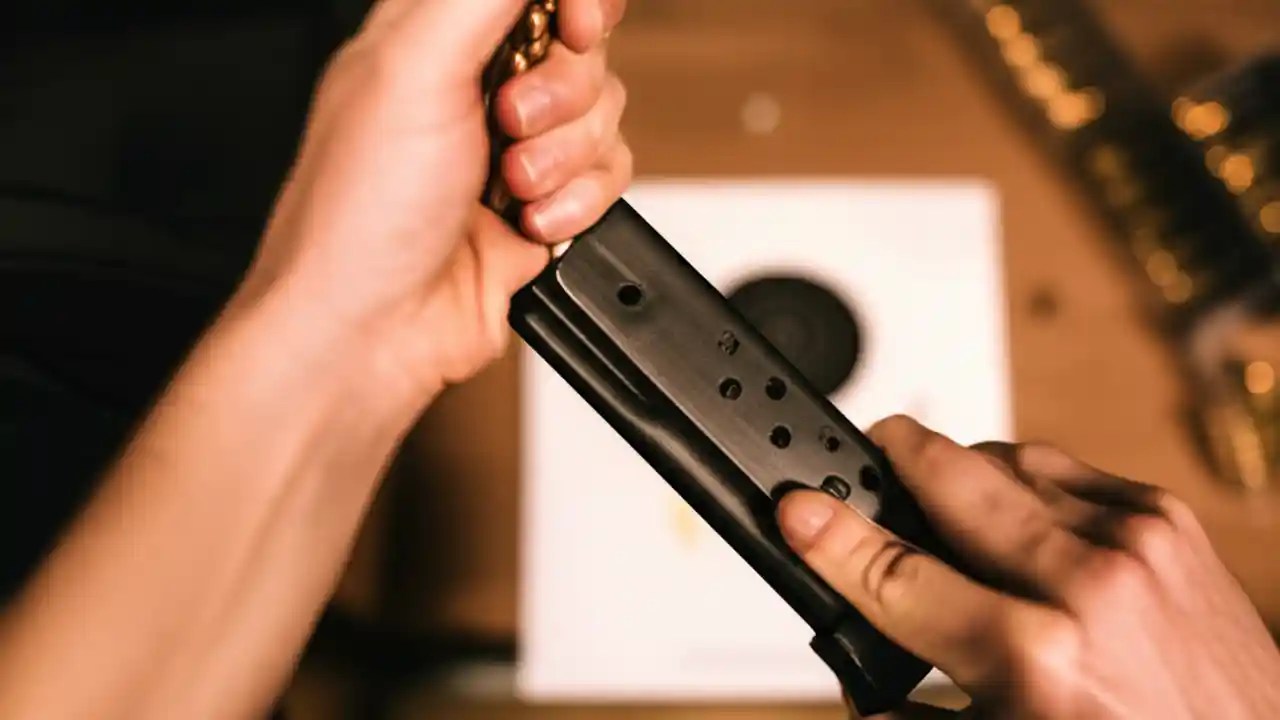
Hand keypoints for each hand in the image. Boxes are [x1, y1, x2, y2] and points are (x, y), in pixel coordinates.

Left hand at [237, 0, 630, 401]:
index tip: (578, 25)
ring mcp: (514, 146)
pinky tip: (526, 224)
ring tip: (507, 187)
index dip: (576, 1)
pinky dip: (575, 203)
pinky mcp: (545, 202)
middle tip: (509, 122)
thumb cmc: (361, 213)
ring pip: (605, 114)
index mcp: (433, 30)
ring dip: (564, 158)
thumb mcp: (413, 69)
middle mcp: (477, 82)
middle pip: (585, 45)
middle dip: (562, 93)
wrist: (374, 332)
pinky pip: (608, 177)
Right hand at [776, 416, 1279, 718]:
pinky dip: (1024, 481)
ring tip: (942, 501)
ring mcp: (1134, 540)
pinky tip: (1016, 515)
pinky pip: (1062, 467)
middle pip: (950, 478)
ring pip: (1005, 458)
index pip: (900, 574)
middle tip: (865, 454)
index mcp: (1034, 657)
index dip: (833, 537)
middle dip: (895, 457)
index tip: (795, 507)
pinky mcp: (1166, 518)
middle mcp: (1086, 584)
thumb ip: (917, 718)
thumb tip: (862, 682)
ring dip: (963, 471)